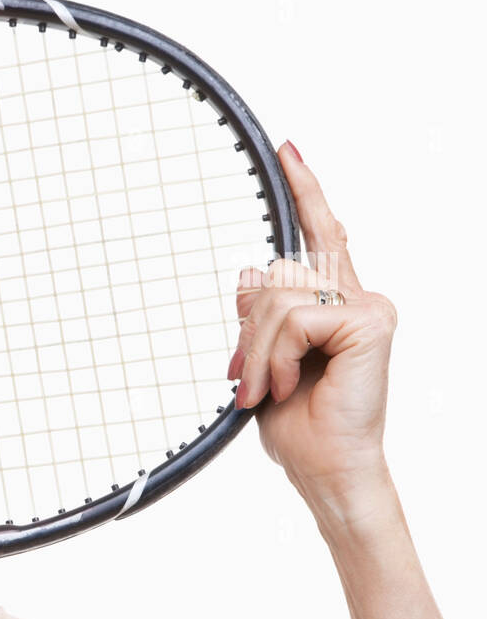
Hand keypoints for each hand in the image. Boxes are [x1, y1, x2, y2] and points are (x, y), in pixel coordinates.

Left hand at [226, 141, 397, 494]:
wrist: (325, 468)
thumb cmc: (298, 424)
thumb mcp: (263, 360)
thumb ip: (259, 316)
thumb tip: (249, 275)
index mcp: (333, 303)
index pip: (319, 236)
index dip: (305, 192)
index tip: (289, 150)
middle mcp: (357, 295)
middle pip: (273, 275)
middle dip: (247, 332)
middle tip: (249, 381)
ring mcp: (369, 305)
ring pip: (278, 296)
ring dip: (258, 353)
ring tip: (269, 390)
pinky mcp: (371, 320)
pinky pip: (296, 317)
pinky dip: (279, 356)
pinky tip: (293, 385)